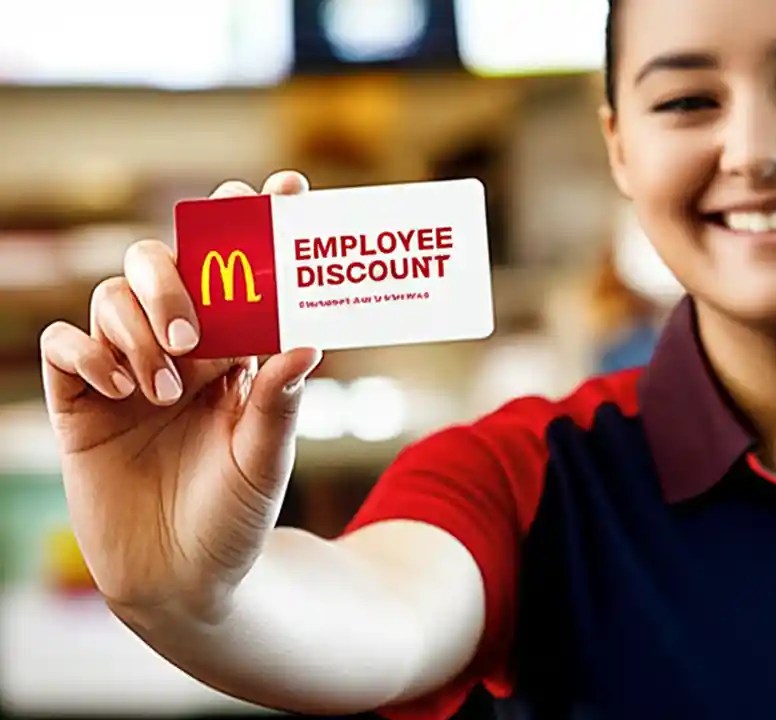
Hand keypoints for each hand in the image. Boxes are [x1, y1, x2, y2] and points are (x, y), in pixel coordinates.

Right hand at [40, 170, 322, 620]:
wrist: (182, 581)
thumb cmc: (235, 517)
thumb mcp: (267, 460)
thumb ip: (280, 401)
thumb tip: (306, 339)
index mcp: (234, 353)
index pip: (241, 275)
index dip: (258, 227)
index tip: (287, 188)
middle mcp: (179, 349)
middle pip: (161, 264)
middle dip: (176, 277)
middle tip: (196, 332)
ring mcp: (125, 370)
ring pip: (111, 299)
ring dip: (137, 329)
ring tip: (164, 389)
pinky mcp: (79, 401)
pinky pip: (65, 346)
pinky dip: (87, 352)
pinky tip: (119, 386)